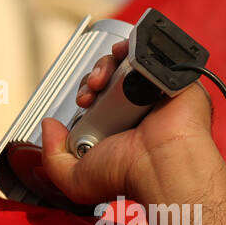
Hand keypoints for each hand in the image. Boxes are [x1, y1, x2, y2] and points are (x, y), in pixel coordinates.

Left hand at [38, 39, 225, 206]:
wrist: (160, 164)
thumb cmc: (127, 174)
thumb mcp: (76, 177)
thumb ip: (53, 156)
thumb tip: (48, 126)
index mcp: (120, 127)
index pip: (98, 97)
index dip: (86, 92)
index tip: (83, 101)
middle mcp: (139, 109)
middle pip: (110, 75)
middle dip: (93, 77)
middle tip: (93, 89)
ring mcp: (157, 91)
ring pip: (128, 61)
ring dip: (108, 63)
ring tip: (105, 79)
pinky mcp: (176, 78)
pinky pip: (154, 52)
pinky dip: (136, 47)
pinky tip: (124, 58)